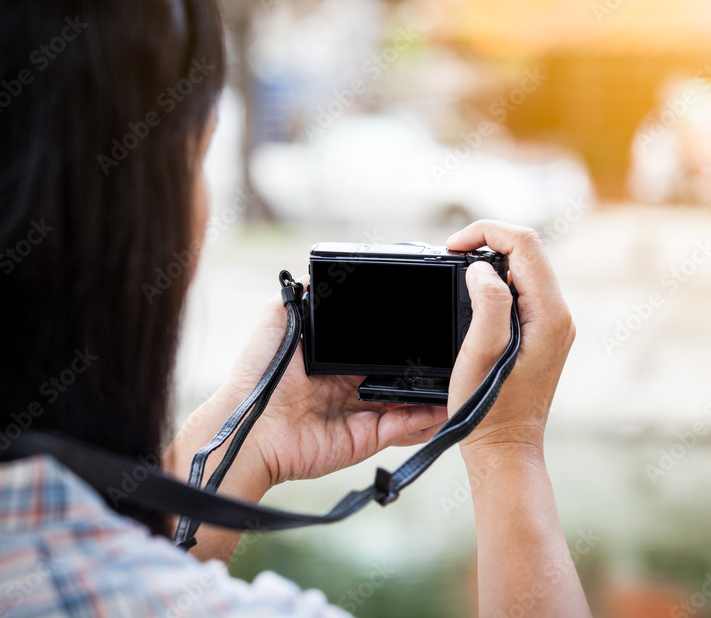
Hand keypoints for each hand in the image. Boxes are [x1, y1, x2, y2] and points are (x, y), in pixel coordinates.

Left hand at [209, 278, 448, 487]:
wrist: (251, 427)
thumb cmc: (256, 377)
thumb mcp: (275, 321)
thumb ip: (298, 297)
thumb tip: (314, 272)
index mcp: (334, 359)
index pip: (375, 344)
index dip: (398, 335)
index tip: (423, 316)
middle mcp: (351, 385)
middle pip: (397, 371)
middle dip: (422, 362)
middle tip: (449, 345)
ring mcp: (362, 412)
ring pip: (408, 399)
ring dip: (432, 389)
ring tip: (459, 374)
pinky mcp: (368, 438)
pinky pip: (405, 427)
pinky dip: (427, 417)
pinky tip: (447, 403)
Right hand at [445, 220, 575, 459]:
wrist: (505, 451)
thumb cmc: (490, 410)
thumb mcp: (481, 353)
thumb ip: (487, 303)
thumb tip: (481, 268)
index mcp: (549, 314)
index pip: (524, 243)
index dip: (486, 232)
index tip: (452, 247)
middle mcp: (558, 315)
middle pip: (528, 251)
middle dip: (488, 241)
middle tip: (452, 255)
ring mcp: (552, 326)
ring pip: (525, 269)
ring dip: (492, 261)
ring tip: (458, 270)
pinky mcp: (541, 335)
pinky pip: (522, 291)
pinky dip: (497, 282)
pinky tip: (473, 296)